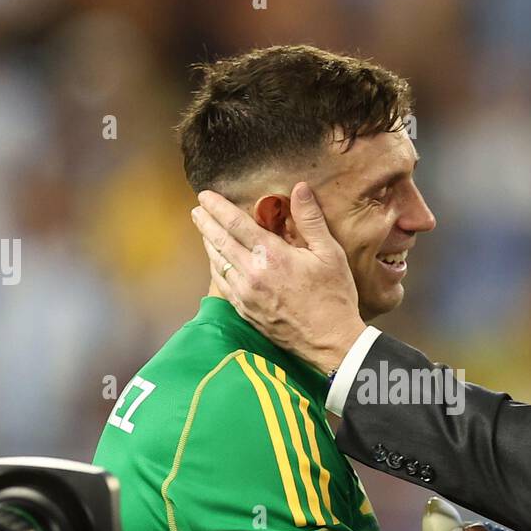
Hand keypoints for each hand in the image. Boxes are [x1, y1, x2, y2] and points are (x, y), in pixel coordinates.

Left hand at [191, 183, 365, 373]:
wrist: (331, 342)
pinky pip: (223, 285)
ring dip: (208, 244)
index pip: (235, 223)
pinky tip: (216, 263)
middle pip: (219, 242)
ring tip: (204, 232)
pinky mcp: (245, 311)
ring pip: (218, 263)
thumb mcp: (330, 253)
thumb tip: (300, 188)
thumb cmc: (334, 297)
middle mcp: (252, 274)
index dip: (218, 207)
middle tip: (197, 210)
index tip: (205, 196)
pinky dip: (216, 269)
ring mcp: (245, 295)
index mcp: (272, 255)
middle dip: (206, 223)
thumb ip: (310, 219)